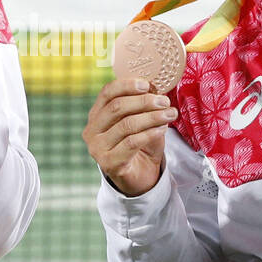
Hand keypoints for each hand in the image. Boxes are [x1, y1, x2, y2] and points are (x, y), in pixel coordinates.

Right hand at [82, 79, 176, 197]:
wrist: (138, 177)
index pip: (107, 93)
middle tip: (164, 101)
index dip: (127, 85)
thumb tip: (156, 89)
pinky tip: (162, 129)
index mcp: (96, 114)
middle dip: (144, 102)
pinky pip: (131, 143)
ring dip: (151, 117)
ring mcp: (97, 148)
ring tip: (169, 114)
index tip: (147, 84)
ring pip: (126, 125)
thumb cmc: (139, 145)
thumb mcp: (140, 120)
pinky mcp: (108, 162)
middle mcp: (92, 130)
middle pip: (117, 107)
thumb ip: (142, 106)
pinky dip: (150, 133)